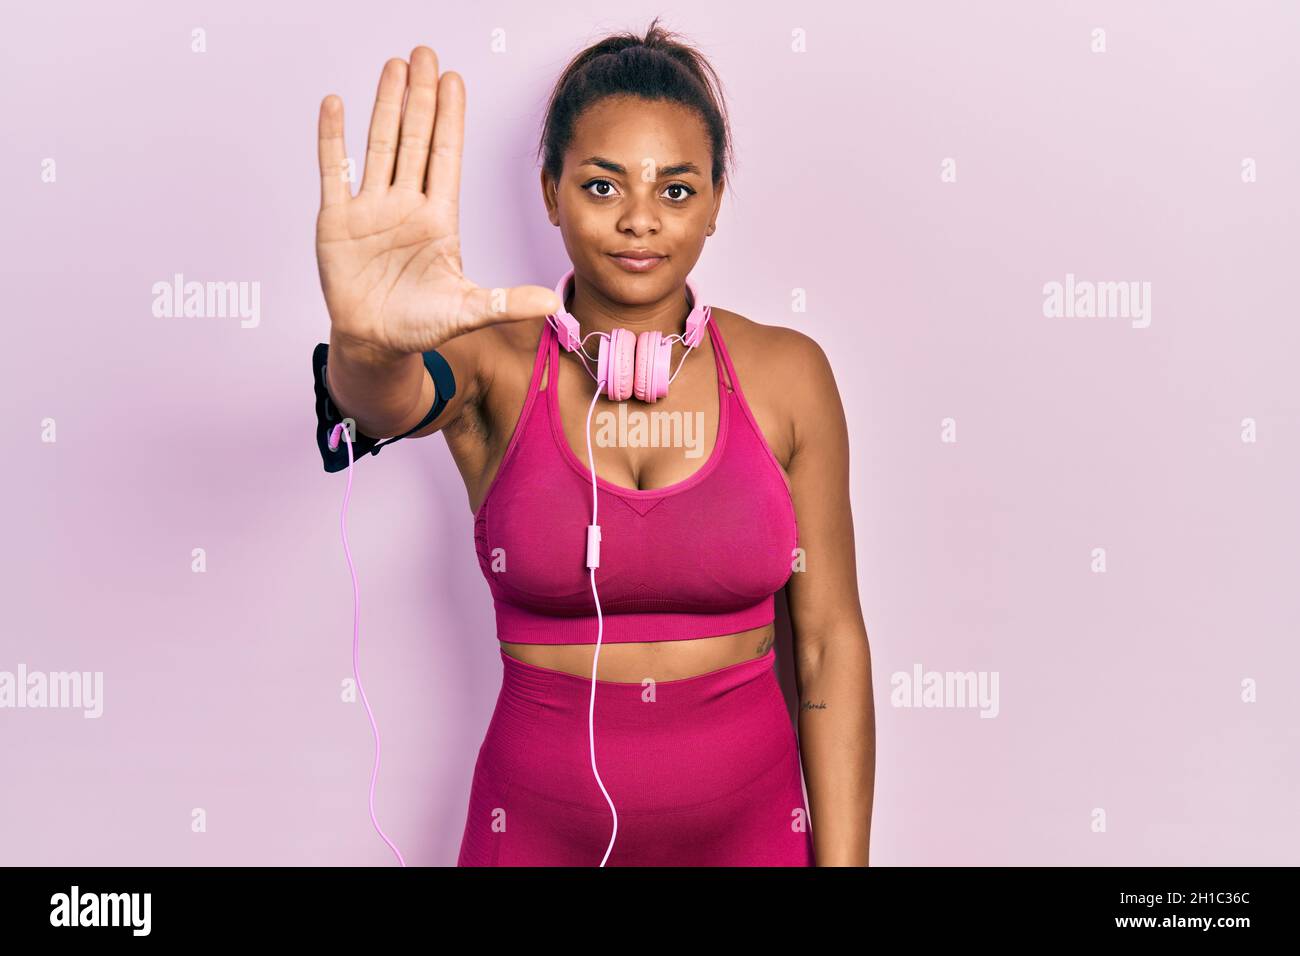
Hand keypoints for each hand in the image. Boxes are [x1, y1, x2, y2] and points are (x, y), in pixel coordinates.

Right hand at [315, 46, 560, 355]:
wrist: (376, 342)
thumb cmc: (421, 325)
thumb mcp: (468, 312)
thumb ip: (506, 303)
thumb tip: (553, 306)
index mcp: (439, 219)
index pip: (446, 157)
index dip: (450, 119)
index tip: (454, 80)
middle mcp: (406, 205)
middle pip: (414, 139)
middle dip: (420, 97)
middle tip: (425, 53)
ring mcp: (371, 209)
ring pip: (379, 145)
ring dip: (384, 105)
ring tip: (393, 67)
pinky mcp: (338, 221)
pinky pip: (334, 171)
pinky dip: (333, 139)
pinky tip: (336, 104)